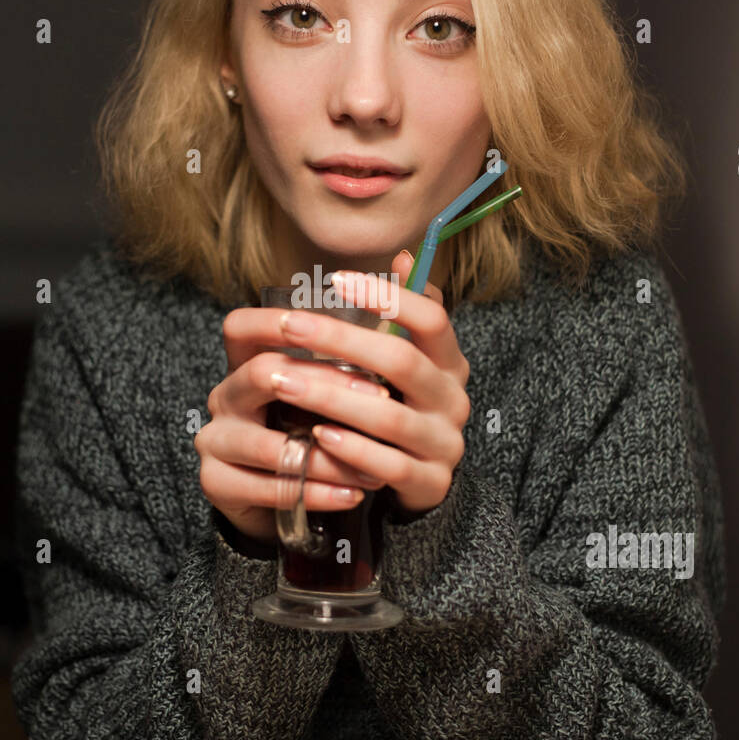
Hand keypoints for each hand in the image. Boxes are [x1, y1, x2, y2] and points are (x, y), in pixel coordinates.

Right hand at [195, 303, 393, 544]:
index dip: (282, 320)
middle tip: (383, 400)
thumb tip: (407, 259)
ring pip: (269, 444)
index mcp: (248, 360)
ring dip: (330, 456)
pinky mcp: (219, 482)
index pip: (242, 326)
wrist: (285, 490)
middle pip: (264, 373)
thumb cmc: (316, 422)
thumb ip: (370, 326)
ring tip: (376, 464)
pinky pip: (268, 489)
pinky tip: (354, 493)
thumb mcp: (338, 377)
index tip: (345, 325)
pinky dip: (317, 492)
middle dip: (328, 386)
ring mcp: (216, 439)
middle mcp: (227, 394)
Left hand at [296, 252, 470, 514]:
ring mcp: (444, 443)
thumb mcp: (407, 361)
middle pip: (402, 362)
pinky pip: (389, 467)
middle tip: (289, 325)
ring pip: (389, 417)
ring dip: (332, 398)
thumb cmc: (402, 407)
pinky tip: (317, 436)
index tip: (337, 280)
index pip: (432, 318)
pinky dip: (352, 451)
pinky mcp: (430, 484)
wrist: (422, 480)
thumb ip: (403, 315)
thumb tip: (403, 255)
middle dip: (341, 341)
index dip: (388, 297)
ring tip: (285, 381)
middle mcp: (453, 399)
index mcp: (449, 361)